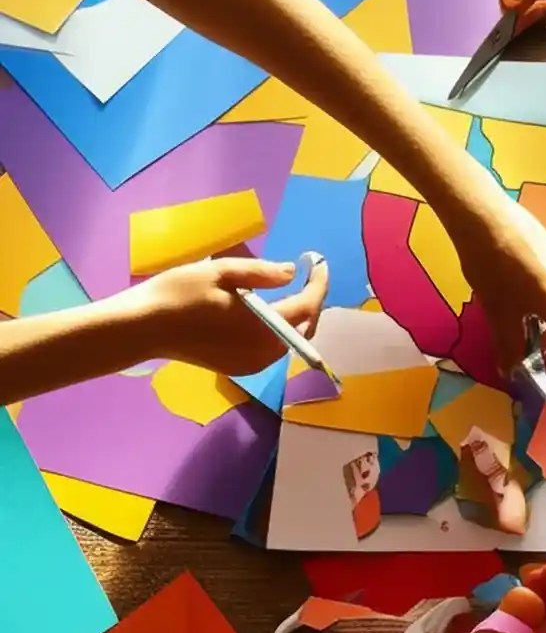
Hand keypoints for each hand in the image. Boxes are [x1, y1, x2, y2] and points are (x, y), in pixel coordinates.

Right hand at [115, 257, 327, 374]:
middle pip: (303, 328)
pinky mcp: (238, 368)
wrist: (140, 329)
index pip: (307, 306)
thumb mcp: (221, 272)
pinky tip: (267, 313)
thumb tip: (291, 272)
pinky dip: (276, 331)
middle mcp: (265, 352)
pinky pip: (269, 349)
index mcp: (264, 328)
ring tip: (290, 292)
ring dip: (294, 318)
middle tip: (307, 277)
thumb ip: (262, 273)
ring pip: (287, 340)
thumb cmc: (178, 295)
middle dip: (310, 303)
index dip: (318, 284)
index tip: (319, 263)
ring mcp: (252, 364)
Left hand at [453, 198, 545, 379]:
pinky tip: (513, 292)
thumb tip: (511, 372)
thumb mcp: (498, 314)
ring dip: (543, 323)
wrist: (484, 216)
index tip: (534, 376)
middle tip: (519, 352)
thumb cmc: (493, 270)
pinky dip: (542, 302)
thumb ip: (509, 347)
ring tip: (512, 320)